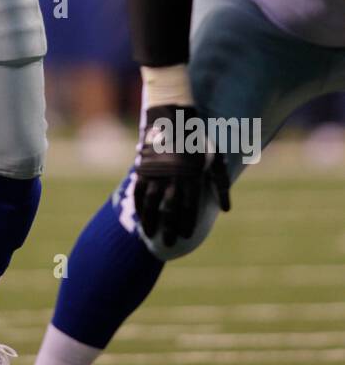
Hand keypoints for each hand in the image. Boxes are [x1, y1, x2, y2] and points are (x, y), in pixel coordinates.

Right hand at [133, 103, 230, 247]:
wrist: (173, 120)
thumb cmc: (198, 141)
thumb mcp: (215, 160)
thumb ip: (221, 186)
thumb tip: (226, 210)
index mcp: (192, 178)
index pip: (189, 208)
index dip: (186, 224)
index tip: (185, 237)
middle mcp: (173, 179)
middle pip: (169, 210)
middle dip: (168, 229)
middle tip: (167, 243)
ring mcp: (156, 174)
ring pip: (151, 204)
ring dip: (150, 221)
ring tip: (150, 234)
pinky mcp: (143, 169)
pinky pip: (139, 191)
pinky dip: (139, 205)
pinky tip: (139, 216)